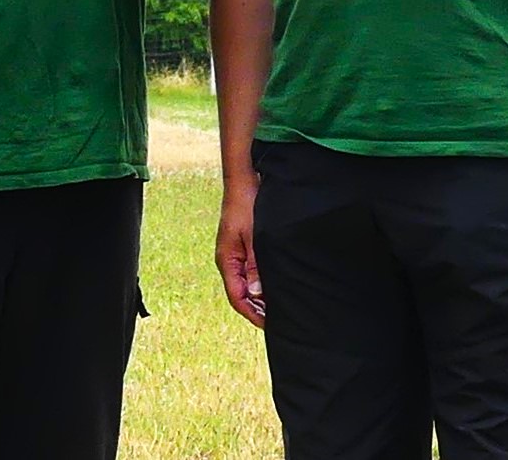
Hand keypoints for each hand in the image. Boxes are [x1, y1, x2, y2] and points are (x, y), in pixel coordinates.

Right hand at [215, 172, 264, 328]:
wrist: (243, 183)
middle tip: (279, 320)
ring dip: (260, 297)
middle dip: (258, 310)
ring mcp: (235, 255)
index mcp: (227, 261)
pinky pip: (250, 273)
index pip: (237, 298)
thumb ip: (257, 266)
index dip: (253, 314)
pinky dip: (261, 284)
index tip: (269, 325)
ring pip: (246, 285)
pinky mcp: (242, 248)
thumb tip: (258, 294)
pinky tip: (275, 286)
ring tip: (280, 307)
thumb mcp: (256, 238)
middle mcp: (228, 261)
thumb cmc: (247, 207)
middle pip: (241, 295)